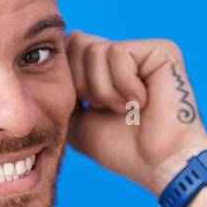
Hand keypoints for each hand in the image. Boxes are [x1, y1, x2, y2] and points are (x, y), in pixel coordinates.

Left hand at [64, 31, 206, 193]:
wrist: (158, 163)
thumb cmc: (122, 148)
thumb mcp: (77, 122)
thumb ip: (61, 93)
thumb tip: (46, 62)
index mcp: (106, 69)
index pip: (69, 49)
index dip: (70, 80)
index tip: (90, 108)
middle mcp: (124, 55)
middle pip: (77, 42)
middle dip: (84, 85)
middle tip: (108, 109)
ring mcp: (143, 51)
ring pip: (95, 51)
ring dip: (104, 91)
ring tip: (126, 109)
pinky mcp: (161, 50)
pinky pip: (119, 54)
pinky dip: (124, 86)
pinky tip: (142, 102)